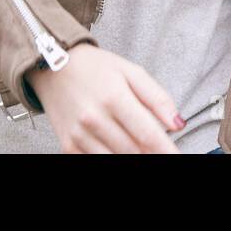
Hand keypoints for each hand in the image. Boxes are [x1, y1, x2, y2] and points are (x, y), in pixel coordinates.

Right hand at [25, 42, 183, 152]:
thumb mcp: (132, 72)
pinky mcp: (68, 145)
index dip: (167, 150)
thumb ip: (158, 98)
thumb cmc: (96, 68)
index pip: (148, 134)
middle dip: (152, 154)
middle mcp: (94, 119)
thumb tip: (178, 123)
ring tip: (142, 148)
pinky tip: (120, 149)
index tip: (179, 157)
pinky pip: (95, 162)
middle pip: (134, 151)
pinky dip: (111, 159)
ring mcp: (79, 135)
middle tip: (160, 149)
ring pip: (116, 160)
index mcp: (114, 98)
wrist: (52, 67)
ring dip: (134, 157)